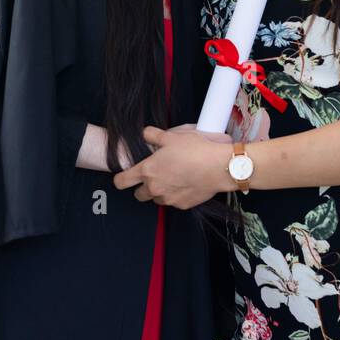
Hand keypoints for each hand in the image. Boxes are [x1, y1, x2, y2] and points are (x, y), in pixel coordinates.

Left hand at [113, 126, 234, 208]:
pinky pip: (173, 202)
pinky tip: (185, 183)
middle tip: (154, 176)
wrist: (219, 167)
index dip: (120, 179)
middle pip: (138, 195)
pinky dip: (176, 195)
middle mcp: (155, 188)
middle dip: (142, 187)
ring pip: (156, 199)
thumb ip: (153, 135)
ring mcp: (168, 198)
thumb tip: (145, 134)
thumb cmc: (195, 150)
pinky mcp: (182, 205)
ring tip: (172, 178)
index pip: (121, 182)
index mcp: (147, 170)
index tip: (124, 177)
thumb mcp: (171, 136)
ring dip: (159, 192)